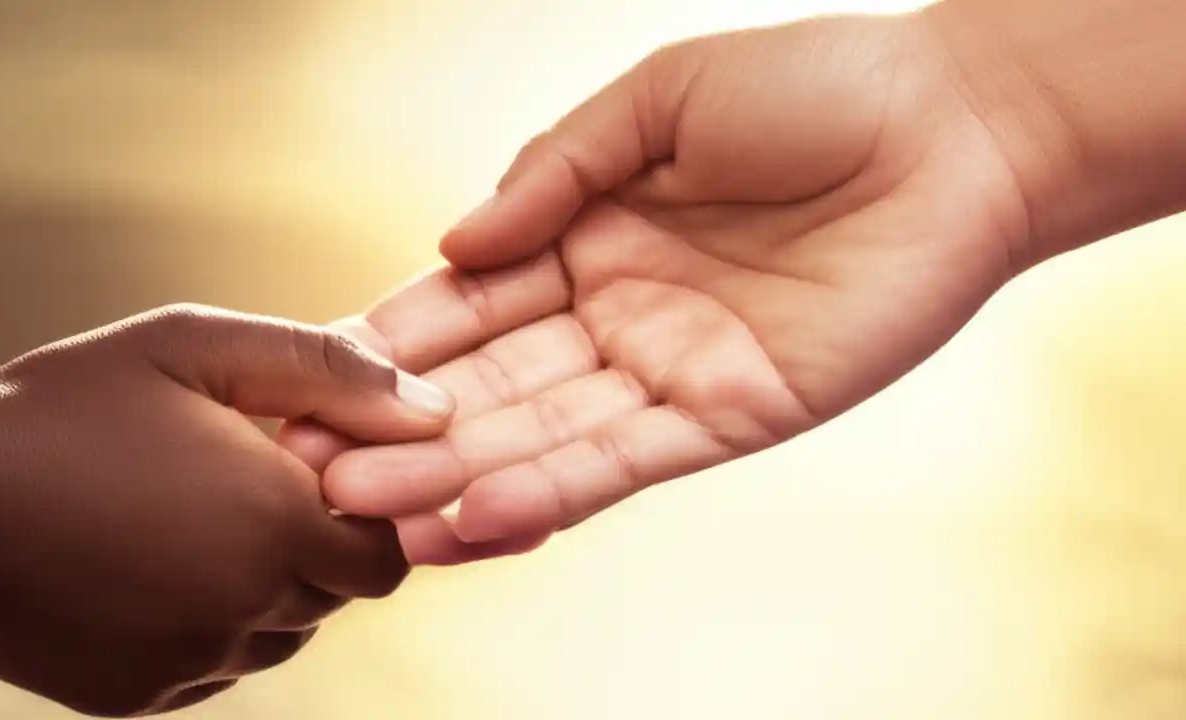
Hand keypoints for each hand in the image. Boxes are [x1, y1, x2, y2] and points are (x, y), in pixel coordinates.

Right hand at [0, 304, 451, 715]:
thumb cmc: (64, 406)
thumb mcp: (196, 346)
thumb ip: (327, 369)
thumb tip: (434, 410)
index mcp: (273, 521)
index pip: (388, 549)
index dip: (369, 510)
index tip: (317, 471)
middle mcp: (245, 606)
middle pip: (338, 593)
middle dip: (320, 542)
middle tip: (250, 486)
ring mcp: (190, 660)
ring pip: (284, 633)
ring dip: (269, 585)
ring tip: (198, 521)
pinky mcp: (140, 695)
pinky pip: (218, 664)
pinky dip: (214, 624)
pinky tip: (157, 568)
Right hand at [309, 13, 1037, 561]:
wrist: (955, 126)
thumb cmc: (813, 88)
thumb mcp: (654, 103)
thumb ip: (551, 175)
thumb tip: (451, 246)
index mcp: (585, 235)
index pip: (466, 301)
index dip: (389, 342)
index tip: (309, 381)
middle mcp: (614, 313)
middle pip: (490, 383)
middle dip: (401, 426)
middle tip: (313, 470)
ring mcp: (670, 369)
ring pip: (543, 434)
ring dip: (455, 476)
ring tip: (369, 511)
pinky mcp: (732, 413)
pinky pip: (627, 460)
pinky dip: (552, 493)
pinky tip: (478, 519)